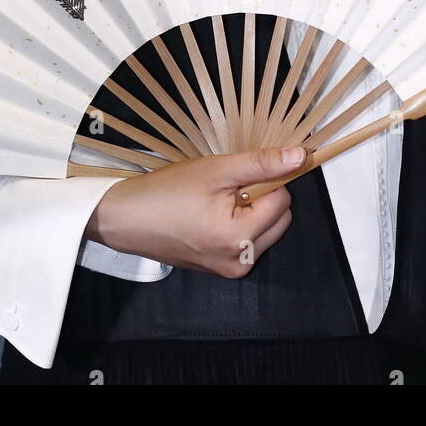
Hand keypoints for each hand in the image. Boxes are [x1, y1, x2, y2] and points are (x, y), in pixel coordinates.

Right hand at [83, 145, 304, 277]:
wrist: (125, 219)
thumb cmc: (165, 193)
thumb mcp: (216, 170)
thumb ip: (261, 163)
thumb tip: (300, 157)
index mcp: (240, 239)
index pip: (283, 198)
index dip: (262, 179)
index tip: (234, 175)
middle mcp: (240, 262)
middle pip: (280, 217)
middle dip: (260, 197)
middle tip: (223, 188)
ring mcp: (230, 269)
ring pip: (266, 229)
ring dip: (250, 210)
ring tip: (214, 201)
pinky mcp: (220, 269)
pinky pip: (247, 240)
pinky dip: (238, 223)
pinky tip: (209, 213)